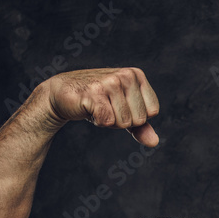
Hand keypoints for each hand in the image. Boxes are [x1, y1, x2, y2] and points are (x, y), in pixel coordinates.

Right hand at [44, 67, 160, 145]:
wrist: (63, 94)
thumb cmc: (97, 102)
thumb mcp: (123, 113)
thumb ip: (141, 127)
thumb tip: (154, 142)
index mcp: (137, 75)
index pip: (152, 111)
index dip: (135, 116)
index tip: (119, 106)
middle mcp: (126, 75)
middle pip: (139, 119)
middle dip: (122, 120)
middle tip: (105, 107)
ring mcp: (110, 82)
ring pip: (124, 122)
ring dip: (109, 121)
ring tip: (97, 107)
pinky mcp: (94, 92)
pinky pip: (108, 121)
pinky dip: (98, 121)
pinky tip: (89, 108)